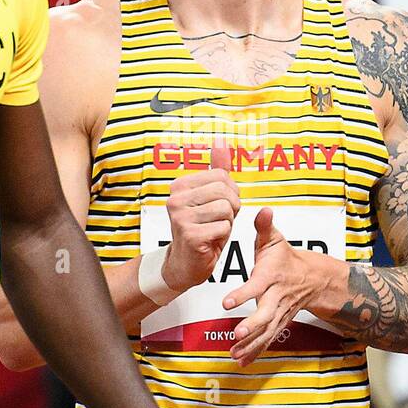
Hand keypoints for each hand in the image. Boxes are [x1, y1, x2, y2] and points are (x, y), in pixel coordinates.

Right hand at [161, 144, 240, 292]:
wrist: (185, 263)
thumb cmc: (200, 230)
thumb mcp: (208, 198)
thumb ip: (216, 172)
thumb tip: (221, 144)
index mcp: (180, 186)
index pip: (221, 176)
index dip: (229, 192)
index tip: (217, 205)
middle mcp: (176, 199)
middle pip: (225, 191)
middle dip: (231, 208)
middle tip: (218, 220)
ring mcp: (181, 217)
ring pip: (226, 209)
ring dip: (227, 222)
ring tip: (213, 229)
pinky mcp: (190, 235)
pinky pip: (223, 227)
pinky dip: (222, 236)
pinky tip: (210, 240)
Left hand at [222, 208, 322, 364]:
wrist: (314, 279)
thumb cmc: (286, 258)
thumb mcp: (275, 240)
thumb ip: (265, 227)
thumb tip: (263, 209)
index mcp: (272, 276)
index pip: (257, 286)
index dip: (243, 294)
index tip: (227, 302)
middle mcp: (277, 297)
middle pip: (266, 314)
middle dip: (252, 326)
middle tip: (237, 335)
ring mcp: (279, 313)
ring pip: (266, 331)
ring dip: (251, 344)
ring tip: (234, 353)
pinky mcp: (279, 323)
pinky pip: (268, 339)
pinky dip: (255, 351)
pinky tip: (241, 361)